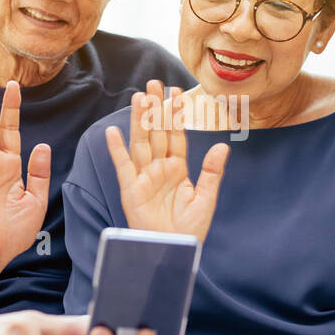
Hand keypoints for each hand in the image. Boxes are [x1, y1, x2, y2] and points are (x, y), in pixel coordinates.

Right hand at [105, 80, 228, 242]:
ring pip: (141, 143)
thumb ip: (211, 172)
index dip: (175, 114)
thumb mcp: (206, 199)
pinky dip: (117, 150)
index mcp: (178, 169)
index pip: (176, 135)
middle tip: (153, 83)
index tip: (176, 93)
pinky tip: (113, 132)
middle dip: (155, 109)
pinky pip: (123, 167)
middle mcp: (159, 169)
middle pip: (156, 133)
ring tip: (139, 98)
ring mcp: (144, 178)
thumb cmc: (190, 230)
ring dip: (139, 121)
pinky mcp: (131, 190)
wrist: (173, 251)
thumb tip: (222, 145)